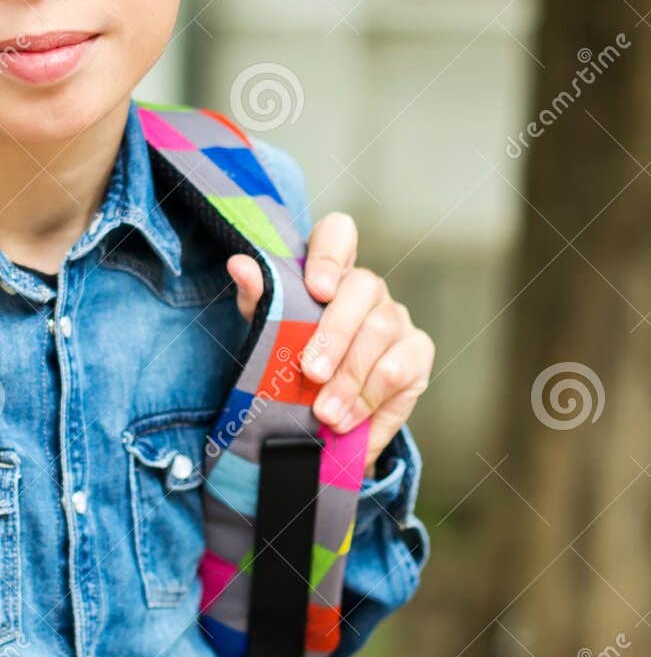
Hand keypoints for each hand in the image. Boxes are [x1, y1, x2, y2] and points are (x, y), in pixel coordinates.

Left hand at [226, 212, 433, 472]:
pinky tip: (348, 422)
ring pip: (384, 331)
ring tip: (325, 413)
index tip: (317, 288)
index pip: (338, 234)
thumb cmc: (294, 353)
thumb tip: (239, 265)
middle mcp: (368, 287)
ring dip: (351, 378)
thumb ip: (257, 297)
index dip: (330, 254)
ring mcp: (397, 317)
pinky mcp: (417, 353)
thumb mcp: (267, 327)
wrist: (323, 403)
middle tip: (311, 373)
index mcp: (329, 269)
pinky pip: (402, 370)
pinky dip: (371, 401)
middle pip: (363, 288)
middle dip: (336, 334)